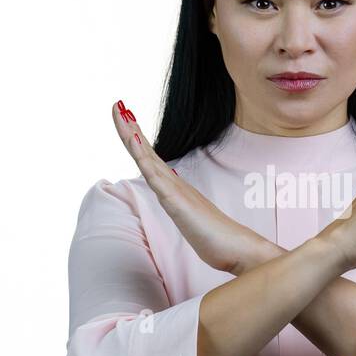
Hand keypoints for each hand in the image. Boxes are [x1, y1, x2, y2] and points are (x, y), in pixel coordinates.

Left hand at [111, 101, 268, 274]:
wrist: (238, 250)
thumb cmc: (219, 241)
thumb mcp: (196, 225)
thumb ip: (190, 214)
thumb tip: (186, 208)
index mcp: (176, 190)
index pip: (152, 161)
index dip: (138, 141)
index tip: (127, 121)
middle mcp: (175, 185)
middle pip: (147, 153)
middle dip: (130, 129)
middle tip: (117, 106)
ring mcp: (176, 192)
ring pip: (148, 159)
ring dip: (132, 136)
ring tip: (121, 113)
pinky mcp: (177, 203)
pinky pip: (155, 177)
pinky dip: (143, 158)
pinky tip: (134, 143)